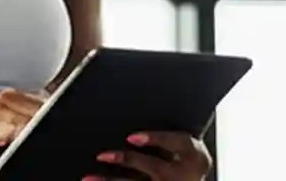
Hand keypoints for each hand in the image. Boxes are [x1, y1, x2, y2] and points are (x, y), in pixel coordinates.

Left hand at [85, 131, 211, 180]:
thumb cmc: (185, 156)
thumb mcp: (185, 145)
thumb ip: (166, 135)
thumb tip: (131, 112)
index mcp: (195, 155)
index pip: (174, 142)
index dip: (154, 139)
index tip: (131, 137)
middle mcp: (184, 174)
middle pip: (154, 168)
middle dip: (127, 161)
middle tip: (102, 156)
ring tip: (90, 178)